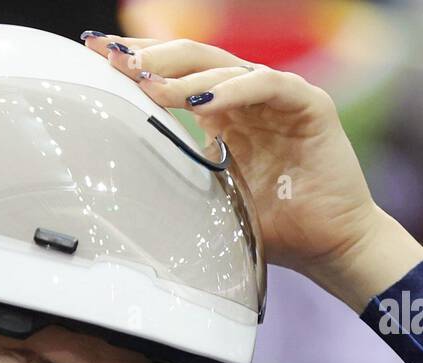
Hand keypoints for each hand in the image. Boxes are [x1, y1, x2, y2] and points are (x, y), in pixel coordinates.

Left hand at [84, 33, 422, 310]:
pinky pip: (268, 86)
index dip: (138, 61)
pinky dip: (234, 90)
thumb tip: (118, 169)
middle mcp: (249, 98)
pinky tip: (202, 102)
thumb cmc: (272, 227)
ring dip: (183, 76)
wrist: (327, 247)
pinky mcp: (309, 106)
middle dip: (151, 57)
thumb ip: (177, 173)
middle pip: (193, 60)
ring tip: (148, 85)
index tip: (95, 55)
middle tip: (113, 60)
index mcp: (223, 115)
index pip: (175, 75)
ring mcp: (280, 97)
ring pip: (226, 67)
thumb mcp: (208, 197)